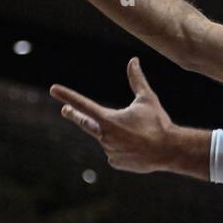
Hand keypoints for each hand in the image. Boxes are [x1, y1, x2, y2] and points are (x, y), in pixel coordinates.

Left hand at [50, 58, 203, 176]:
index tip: (53, 89)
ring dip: (117, 133)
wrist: (169, 150)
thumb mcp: (147, 99)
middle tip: (65, 110)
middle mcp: (104, 136)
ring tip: (139, 135)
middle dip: (75, 115)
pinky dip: (123, 147)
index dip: (68, 96)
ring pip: (108, 138)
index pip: (83, 105)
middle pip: (86, 123)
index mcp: (109, 119)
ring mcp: (108, 151)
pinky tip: (138, 148)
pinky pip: (115, 151)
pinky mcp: (115, 162)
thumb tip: (133, 60)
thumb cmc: (157, 122)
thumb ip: (137, 80)